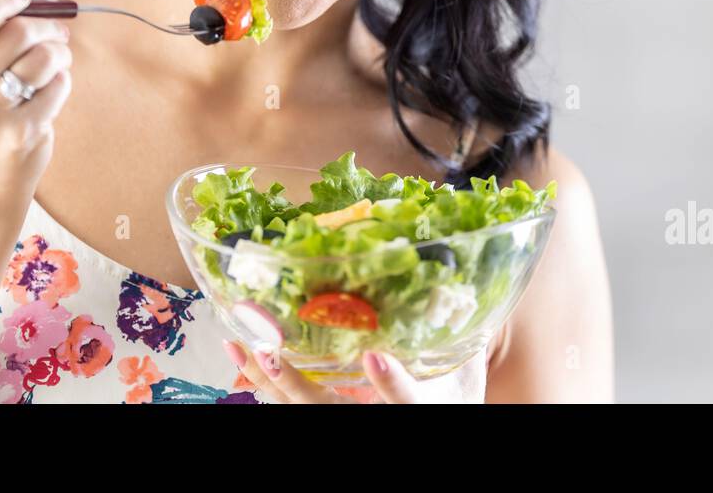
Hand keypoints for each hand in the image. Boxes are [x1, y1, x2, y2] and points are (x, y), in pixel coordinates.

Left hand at [223, 340, 485, 403]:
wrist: (437, 420)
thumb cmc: (452, 395)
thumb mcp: (464, 374)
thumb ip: (464, 341)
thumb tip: (471, 291)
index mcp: (417, 409)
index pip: (408, 403)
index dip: (392, 385)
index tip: (375, 358)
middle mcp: (375, 418)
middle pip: (330, 412)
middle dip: (297, 387)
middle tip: (273, 355)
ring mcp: (344, 416)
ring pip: (299, 408)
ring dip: (267, 378)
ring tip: (243, 346)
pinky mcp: (324, 410)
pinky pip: (287, 401)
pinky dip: (262, 377)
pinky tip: (241, 351)